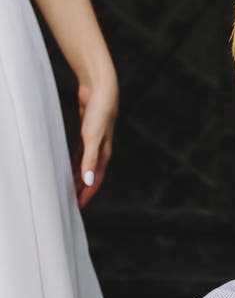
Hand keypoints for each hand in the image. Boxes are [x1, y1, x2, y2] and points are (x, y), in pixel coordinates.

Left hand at [73, 69, 117, 207]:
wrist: (102, 90)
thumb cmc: (100, 114)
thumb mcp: (92, 138)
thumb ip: (90, 160)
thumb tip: (88, 180)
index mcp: (103, 155)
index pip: (95, 180)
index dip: (87, 193)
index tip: (79, 206)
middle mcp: (100, 152)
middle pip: (90, 176)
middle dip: (83, 189)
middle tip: (73, 202)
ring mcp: (94, 143)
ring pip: (85, 166)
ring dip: (79, 177)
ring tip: (70, 188)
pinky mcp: (87, 134)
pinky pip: (81, 154)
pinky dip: (75, 163)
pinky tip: (69, 165)